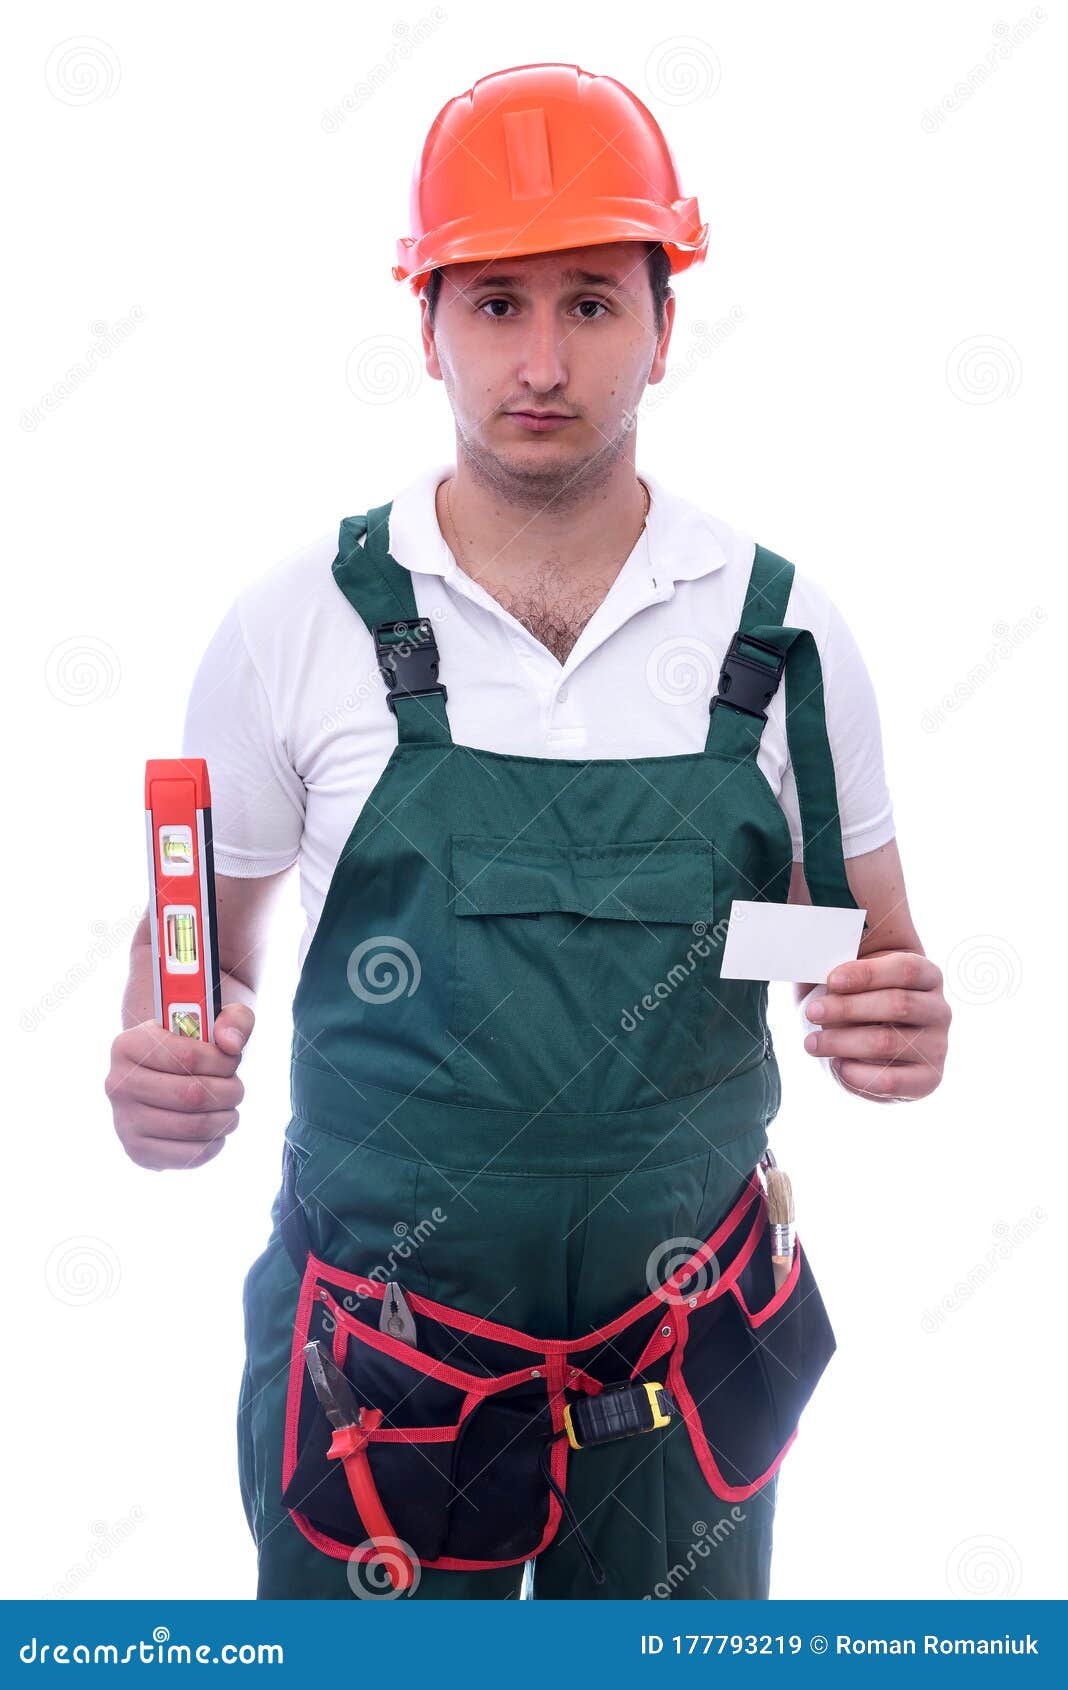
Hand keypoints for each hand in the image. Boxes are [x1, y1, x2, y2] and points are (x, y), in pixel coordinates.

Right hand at [105, 1005, 254, 1169]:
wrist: (162, 1077)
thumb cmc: (191, 1045)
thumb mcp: (213, 1019)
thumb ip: (233, 1019)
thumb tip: (232, 1045)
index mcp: (128, 1045)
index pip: (187, 1056)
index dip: (222, 1061)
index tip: (232, 1060)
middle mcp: (119, 1084)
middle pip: (192, 1095)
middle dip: (229, 1091)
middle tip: (236, 1088)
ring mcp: (124, 1121)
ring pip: (194, 1126)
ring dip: (227, 1118)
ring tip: (230, 1107)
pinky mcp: (138, 1151)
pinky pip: (188, 1156)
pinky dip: (215, 1144)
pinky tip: (216, 1128)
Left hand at [803, 952, 950, 1101]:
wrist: (870, 1046)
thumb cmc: (859, 1001)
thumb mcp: (857, 976)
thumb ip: (851, 965)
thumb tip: (828, 968)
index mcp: (928, 976)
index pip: (906, 969)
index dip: (867, 973)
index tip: (831, 979)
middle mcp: (939, 1010)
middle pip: (897, 1004)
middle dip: (848, 1008)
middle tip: (812, 1012)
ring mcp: (937, 1046)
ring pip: (887, 1042)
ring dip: (842, 1042)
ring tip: (812, 1043)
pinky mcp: (927, 1079)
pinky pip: (890, 1081)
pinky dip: (857, 1073)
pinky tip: (837, 1065)